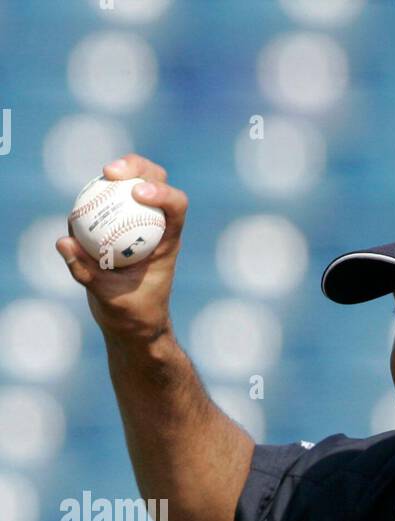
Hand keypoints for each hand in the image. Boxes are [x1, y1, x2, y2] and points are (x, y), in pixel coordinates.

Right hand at [56, 154, 187, 343]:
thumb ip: (86, 272)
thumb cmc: (132, 314)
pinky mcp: (118, 223)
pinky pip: (108, 200)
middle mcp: (156, 225)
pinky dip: (96, 194)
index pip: (176, 207)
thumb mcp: (110, 299)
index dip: (162, 192)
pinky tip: (82, 200)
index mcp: (167, 242)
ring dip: (119, 172)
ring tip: (102, 174)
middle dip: (138, 167)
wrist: (133, 323)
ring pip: (133, 183)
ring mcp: (137, 221)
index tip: (138, 193)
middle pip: (156, 181)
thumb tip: (63, 242)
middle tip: (112, 172)